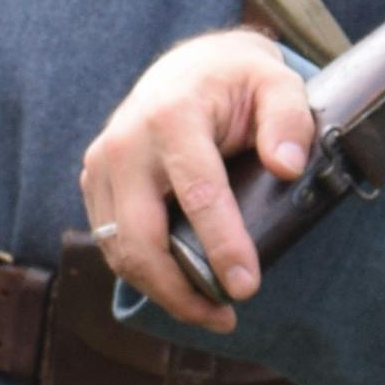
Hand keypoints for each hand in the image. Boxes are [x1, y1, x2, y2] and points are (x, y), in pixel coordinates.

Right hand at [80, 31, 317, 327]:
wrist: (188, 68)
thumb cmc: (237, 83)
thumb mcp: (276, 85)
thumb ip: (289, 119)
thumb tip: (287, 166)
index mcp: (172, 116)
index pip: (197, 194)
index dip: (222, 247)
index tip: (246, 288)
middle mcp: (125, 143)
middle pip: (143, 238)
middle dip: (181, 290)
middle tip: (226, 316)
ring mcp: (101, 165)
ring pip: (121, 251)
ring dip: (162, 293)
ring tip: (211, 313)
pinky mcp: (94, 185)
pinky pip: (112, 245)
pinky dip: (143, 275)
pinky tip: (180, 291)